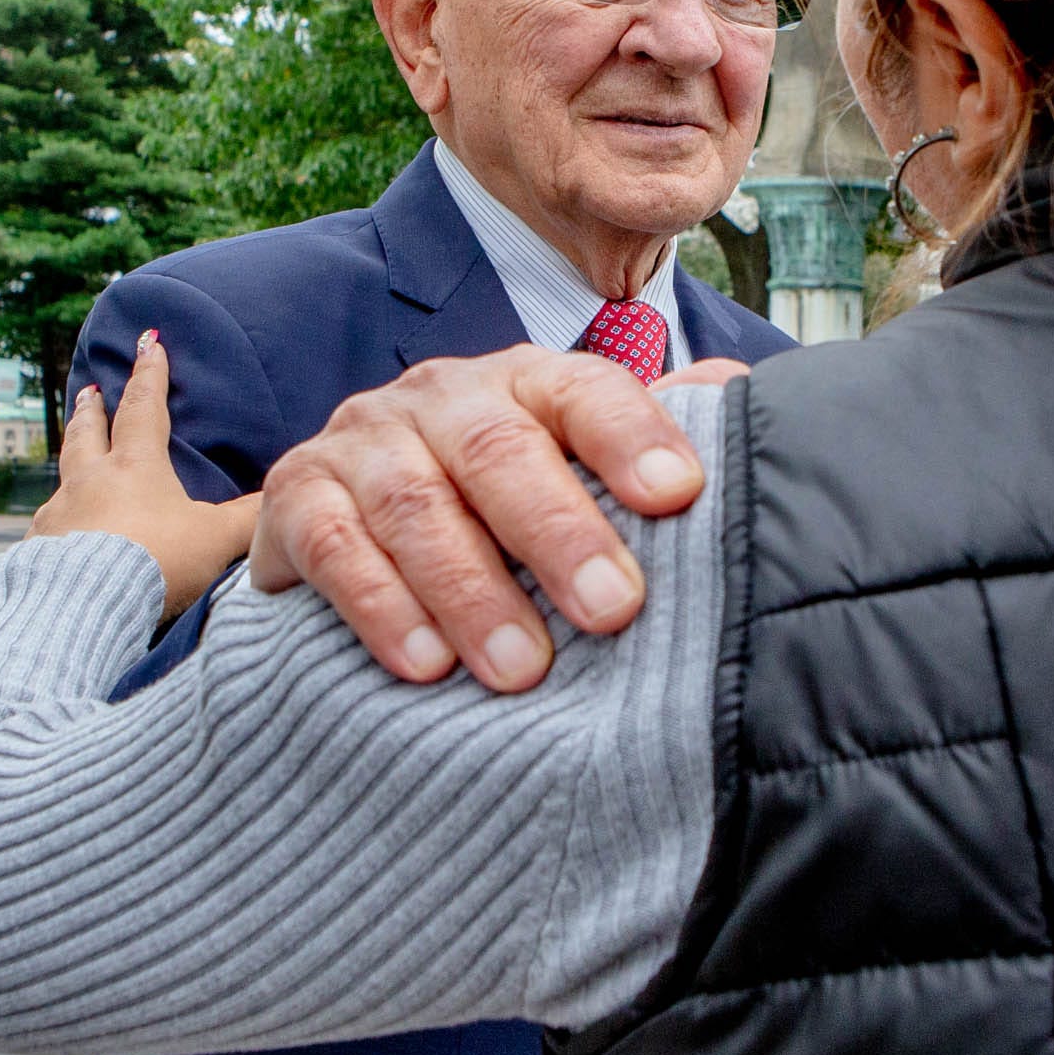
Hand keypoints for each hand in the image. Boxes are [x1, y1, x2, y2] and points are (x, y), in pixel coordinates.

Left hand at [30, 329, 260, 621]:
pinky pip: (47, 526)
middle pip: (89, 434)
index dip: (150, 374)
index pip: (144, 409)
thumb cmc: (155, 563)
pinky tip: (57, 532)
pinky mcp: (38, 551)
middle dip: (93, 409)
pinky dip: (56, 520)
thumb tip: (286, 498)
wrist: (86, 603)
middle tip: (90, 390)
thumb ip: (250, 518)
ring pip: (64, 476)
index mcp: (135, 467)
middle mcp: (90, 481)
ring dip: (71, 460)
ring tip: (72, 456)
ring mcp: (59, 515)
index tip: (148, 342)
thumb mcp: (215, 539)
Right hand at [250, 347, 745, 692]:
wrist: (347, 518)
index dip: (632, 436)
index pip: (585, 391)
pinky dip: (379, 605)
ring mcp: (364, 442)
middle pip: (499, 447)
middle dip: (559, 530)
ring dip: (470, 590)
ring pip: (414, 503)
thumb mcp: (575, 471)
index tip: (679, 495)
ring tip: (523, 671)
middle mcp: (444, 398)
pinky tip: (424, 666)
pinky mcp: (297, 499)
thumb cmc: (497, 505)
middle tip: (613, 612)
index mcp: (527, 383)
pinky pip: (332, 546)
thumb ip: (656, 442)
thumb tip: (756, 410)